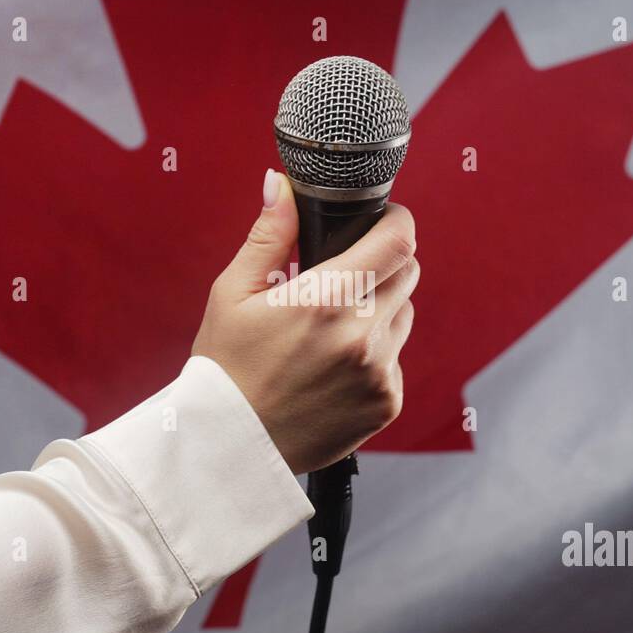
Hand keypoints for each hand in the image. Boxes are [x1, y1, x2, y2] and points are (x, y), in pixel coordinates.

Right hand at [192, 168, 418, 473]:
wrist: (231, 447)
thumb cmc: (225, 369)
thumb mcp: (232, 294)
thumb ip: (269, 236)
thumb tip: (282, 185)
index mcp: (324, 300)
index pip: (398, 241)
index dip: (396, 222)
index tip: (384, 220)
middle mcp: (360, 334)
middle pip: (408, 273)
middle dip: (383, 264)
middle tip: (344, 277)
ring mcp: (378, 372)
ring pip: (403, 316)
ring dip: (380, 311)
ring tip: (332, 329)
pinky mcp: (386, 403)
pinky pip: (396, 359)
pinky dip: (375, 355)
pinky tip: (334, 367)